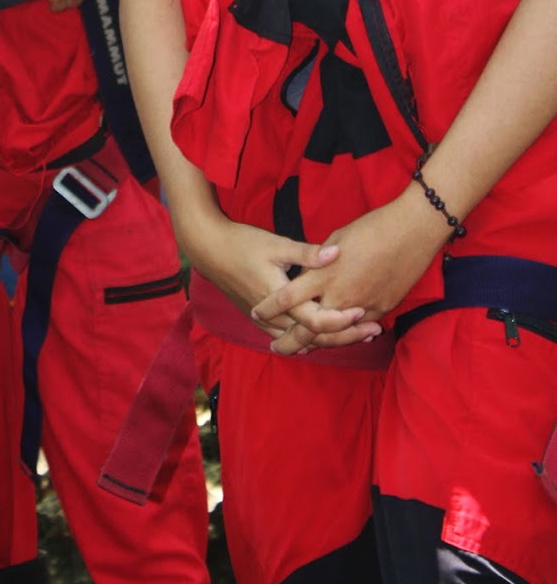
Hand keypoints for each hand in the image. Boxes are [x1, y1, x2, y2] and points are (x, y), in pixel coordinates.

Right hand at [192, 214, 359, 338]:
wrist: (209, 250)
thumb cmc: (242, 243)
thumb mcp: (277, 244)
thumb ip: (308, 253)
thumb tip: (337, 252)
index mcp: (280, 297)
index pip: (315, 320)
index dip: (341, 319)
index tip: (363, 311)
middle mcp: (273, 316)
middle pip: (313, 337)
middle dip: (345, 336)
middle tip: (374, 330)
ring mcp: (265, 321)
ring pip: (301, 340)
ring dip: (330, 339)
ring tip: (358, 334)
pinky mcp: (259, 319)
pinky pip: (288, 336)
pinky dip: (308, 337)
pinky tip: (324, 336)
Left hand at [251, 194, 444, 354]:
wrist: (412, 232)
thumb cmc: (372, 229)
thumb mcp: (336, 239)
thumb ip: (317, 261)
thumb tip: (308, 272)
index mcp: (323, 275)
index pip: (286, 298)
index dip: (269, 307)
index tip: (256, 312)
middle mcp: (339, 295)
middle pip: (308, 328)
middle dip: (289, 341)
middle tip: (276, 347)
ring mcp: (361, 306)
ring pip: (333, 335)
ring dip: (315, 344)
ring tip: (301, 349)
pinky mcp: (380, 310)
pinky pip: (357, 330)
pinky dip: (343, 336)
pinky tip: (333, 340)